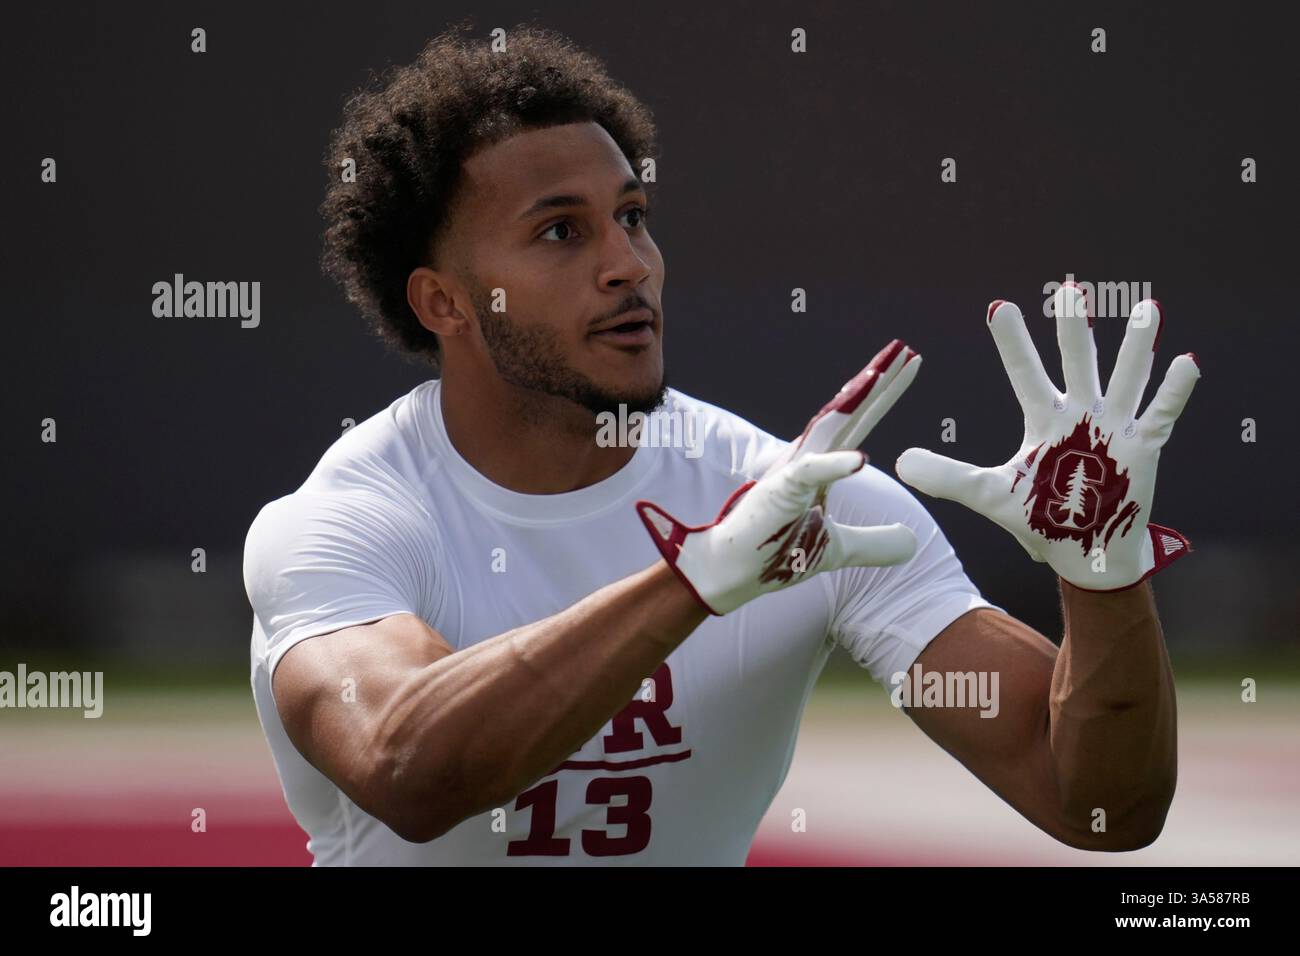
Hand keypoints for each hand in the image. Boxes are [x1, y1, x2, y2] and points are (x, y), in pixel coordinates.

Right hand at [637, 340, 922, 614]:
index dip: (885, 394)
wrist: (729, 572)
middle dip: (879, 381)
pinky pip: (810, 473)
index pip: (859, 422)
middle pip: (850, 413)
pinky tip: (859, 459)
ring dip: (856, 402)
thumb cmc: (776, 554)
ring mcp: (792, 472)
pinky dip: (834, 466)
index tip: (910, 363)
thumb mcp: (837, 549)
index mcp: (820, 466)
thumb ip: (874, 542)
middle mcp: (808, 460)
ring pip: (831, 429)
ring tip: (882, 373)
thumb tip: (912, 540)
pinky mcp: (779, 490)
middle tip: (906, 350)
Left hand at [895, 285, 1200, 591]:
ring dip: (1136, 346)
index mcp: (1045, 420)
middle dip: (1074, 329)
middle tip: (1069, 288)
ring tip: (1147, 307)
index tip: (998, 306)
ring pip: (1125, 378)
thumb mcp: (989, 495)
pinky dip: (1173, 390)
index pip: (1025, 374)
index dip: (1013, 343)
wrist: (1083, 553)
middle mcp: (1080, 414)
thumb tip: (899, 463)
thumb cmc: (1040, 518)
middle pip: (1077, 364)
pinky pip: (1161, 414)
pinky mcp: (1143, 449)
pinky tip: (1185, 360)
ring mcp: (1114, 428)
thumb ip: (948, 476)